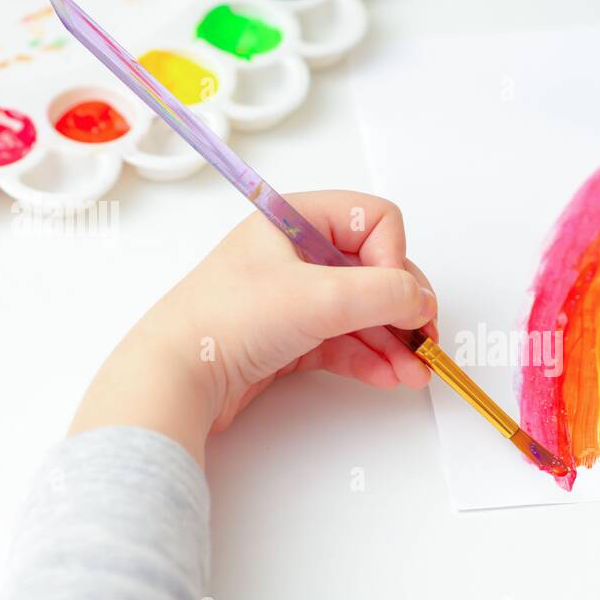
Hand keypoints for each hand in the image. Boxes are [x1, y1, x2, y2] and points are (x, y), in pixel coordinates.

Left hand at [69, 191, 436, 463]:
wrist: (175, 379)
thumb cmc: (226, 322)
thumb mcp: (319, 298)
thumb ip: (383, 293)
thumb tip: (422, 300)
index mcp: (296, 221)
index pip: (373, 221)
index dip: (393, 257)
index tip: (394, 294)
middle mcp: (297, 254)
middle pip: (376, 270)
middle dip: (404, 306)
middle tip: (424, 337)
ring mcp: (294, 298)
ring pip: (364, 312)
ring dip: (395, 341)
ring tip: (417, 372)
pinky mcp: (290, 338)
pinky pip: (346, 342)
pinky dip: (373, 358)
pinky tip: (392, 377)